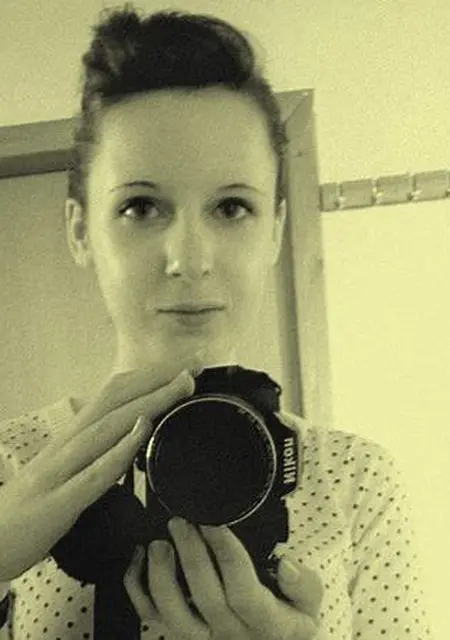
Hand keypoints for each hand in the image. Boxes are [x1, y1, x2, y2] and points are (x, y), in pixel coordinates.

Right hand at [0, 348, 203, 581]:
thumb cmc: (35, 504)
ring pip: (107, 427)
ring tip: (181, 386)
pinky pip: (92, 474)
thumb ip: (100, 451)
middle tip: (195, 364)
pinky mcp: (57, 502)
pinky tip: (141, 432)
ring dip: (148, 403)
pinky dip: (118, 450)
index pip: (115, 393)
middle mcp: (67, 443)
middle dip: (157, 378)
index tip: (186, 365)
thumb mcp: (70, 470)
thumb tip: (136, 434)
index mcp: (74, 436)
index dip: (150, 376)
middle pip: (115, 399)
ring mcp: (61, 470)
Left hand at [124, 517, 322, 638]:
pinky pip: (150, 616)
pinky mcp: (180, 633)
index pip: (244, 592)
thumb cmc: (286, 624)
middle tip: (182, 522)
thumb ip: (305, 586)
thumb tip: (287, 564)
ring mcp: (202, 638)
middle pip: (205, 599)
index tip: (216, 524)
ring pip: (173, 617)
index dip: (227, 555)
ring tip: (159, 543)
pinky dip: (137, 588)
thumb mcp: (309, 606)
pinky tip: (140, 558)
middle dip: (191, 555)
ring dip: (161, 576)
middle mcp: (230, 634)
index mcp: (265, 624)